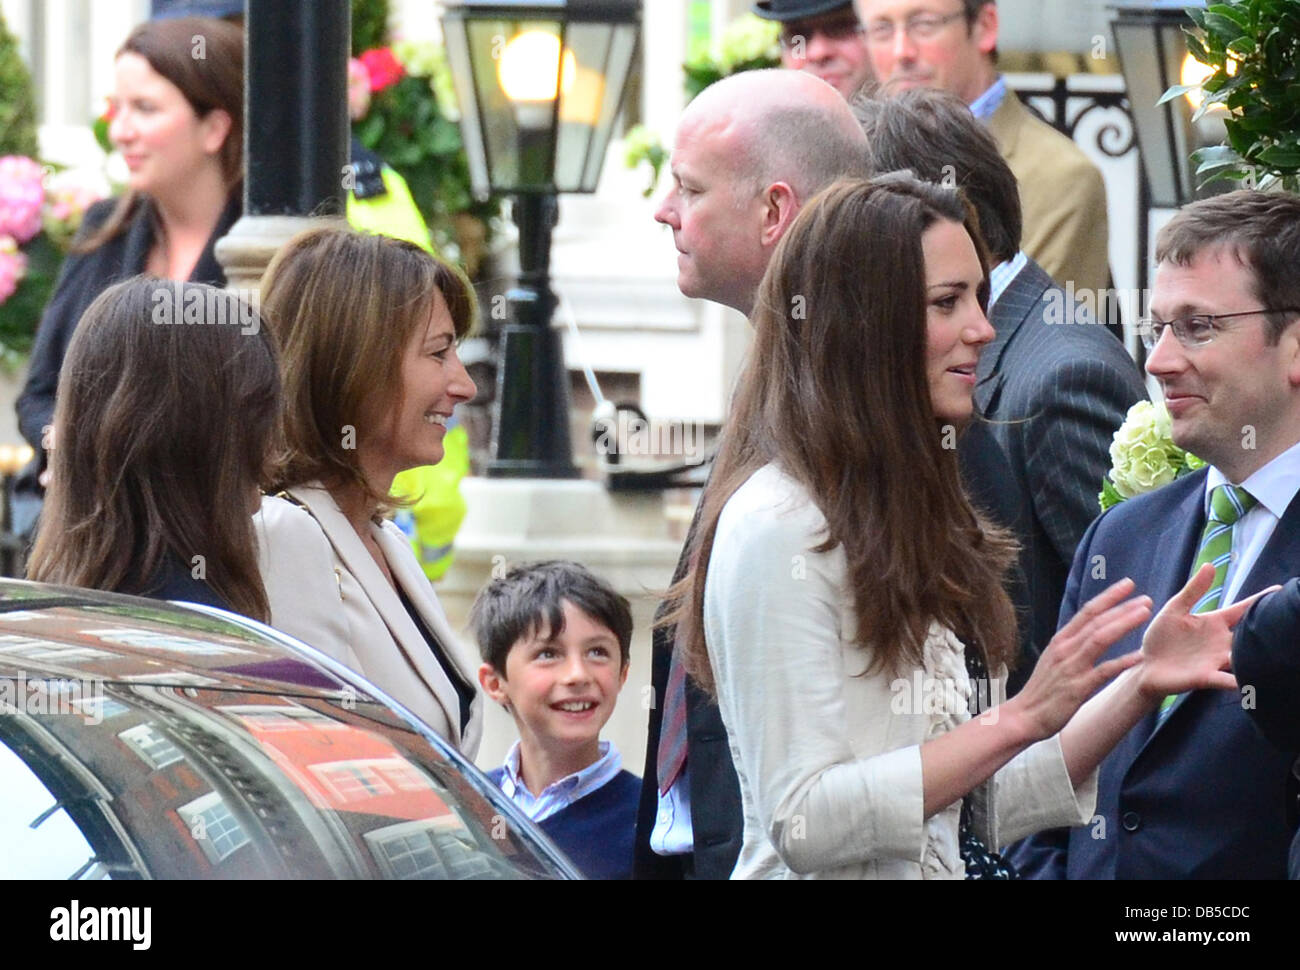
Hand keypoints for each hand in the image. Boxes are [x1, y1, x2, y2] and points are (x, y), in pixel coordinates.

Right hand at [1009, 578, 1151, 740]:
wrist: (1023, 716)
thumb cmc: (1040, 691)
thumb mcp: (1053, 661)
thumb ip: (1071, 647)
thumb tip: (1089, 634)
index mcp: (1060, 641)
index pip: (1086, 612)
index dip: (1108, 597)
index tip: (1127, 584)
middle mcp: (1065, 649)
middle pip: (1096, 621)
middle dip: (1122, 607)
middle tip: (1146, 598)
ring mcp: (1071, 667)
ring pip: (1100, 638)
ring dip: (1124, 624)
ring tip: (1145, 614)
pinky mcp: (1078, 688)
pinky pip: (1103, 671)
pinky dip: (1122, 662)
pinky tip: (1140, 656)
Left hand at [1136, 563, 1278, 699]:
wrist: (1146, 666)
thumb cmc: (1161, 637)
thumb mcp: (1174, 609)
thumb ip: (1193, 590)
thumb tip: (1210, 565)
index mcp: (1215, 622)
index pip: (1243, 609)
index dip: (1260, 600)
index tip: (1280, 590)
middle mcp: (1221, 642)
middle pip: (1250, 635)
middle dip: (1267, 630)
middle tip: (1287, 623)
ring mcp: (1216, 660)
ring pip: (1244, 657)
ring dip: (1256, 655)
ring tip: (1275, 651)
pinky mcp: (1206, 677)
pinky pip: (1226, 680)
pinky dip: (1236, 680)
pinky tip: (1247, 680)